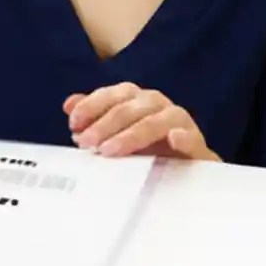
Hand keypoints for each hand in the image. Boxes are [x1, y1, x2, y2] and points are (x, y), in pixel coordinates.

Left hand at [63, 82, 219, 161]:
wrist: (186, 170)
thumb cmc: (145, 148)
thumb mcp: (116, 133)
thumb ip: (94, 118)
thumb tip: (68, 105)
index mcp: (136, 99)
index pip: (112, 95)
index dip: (91, 106)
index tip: (73, 124)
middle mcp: (156, 104)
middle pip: (128, 108)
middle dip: (104, 125)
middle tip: (87, 143)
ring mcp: (178, 121)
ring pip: (153, 121)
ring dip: (130, 134)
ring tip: (109, 150)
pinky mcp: (196, 142)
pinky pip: (189, 137)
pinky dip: (182, 137)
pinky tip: (173, 140)